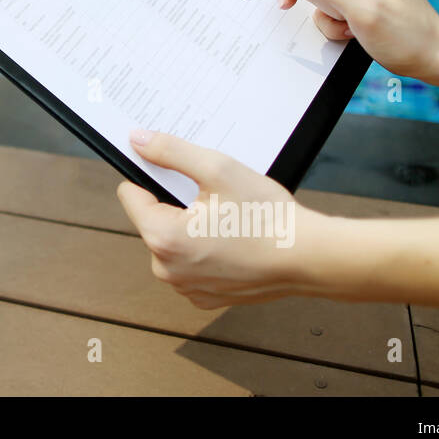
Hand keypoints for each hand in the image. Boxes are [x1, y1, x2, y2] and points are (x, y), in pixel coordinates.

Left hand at [117, 130, 334, 308]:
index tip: (174, 174)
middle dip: (175, 205)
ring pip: (171, 243)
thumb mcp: (218, 169)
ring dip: (189, 229)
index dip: (150, 178)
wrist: (308, 257)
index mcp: (163, 238)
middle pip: (151, 220)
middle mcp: (166, 269)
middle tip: (213, 199)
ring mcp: (185, 287)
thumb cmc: (267, 215)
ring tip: (226, 221)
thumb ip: (170, 152)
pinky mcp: (203, 297)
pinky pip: (189, 265)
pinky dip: (204, 252)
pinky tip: (231, 242)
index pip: (130, 195)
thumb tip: (137, 140)